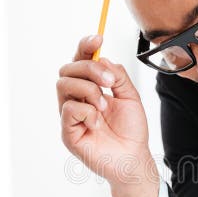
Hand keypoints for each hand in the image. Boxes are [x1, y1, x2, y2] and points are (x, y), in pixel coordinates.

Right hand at [57, 35, 159, 196]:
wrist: (134, 157)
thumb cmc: (131, 130)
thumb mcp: (130, 95)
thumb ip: (117, 75)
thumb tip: (101, 58)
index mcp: (90, 87)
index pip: (79, 61)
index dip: (85, 47)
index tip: (98, 38)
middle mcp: (76, 98)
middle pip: (67, 69)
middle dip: (90, 69)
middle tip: (109, 83)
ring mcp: (70, 115)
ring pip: (64, 84)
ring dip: (89, 90)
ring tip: (105, 106)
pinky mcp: (67, 132)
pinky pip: (68, 109)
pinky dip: (87, 110)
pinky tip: (98, 122)